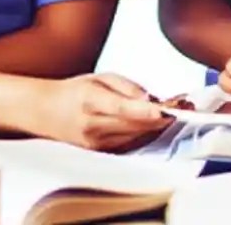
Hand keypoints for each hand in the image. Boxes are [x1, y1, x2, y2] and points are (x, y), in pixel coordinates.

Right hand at [33, 73, 172, 152]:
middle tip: (186, 105)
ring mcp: (95, 143)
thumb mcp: (100, 78)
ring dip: (157, 124)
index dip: (146, 111)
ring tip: (174, 110)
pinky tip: (154, 121)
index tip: (167, 110)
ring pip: (136, 135)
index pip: (122, 108)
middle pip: (135, 125)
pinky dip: (145, 132)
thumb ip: (128, 87)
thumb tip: (152, 100)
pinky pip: (130, 143)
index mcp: (90, 100)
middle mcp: (92, 125)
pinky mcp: (100, 152)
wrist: (45, 112)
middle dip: (162, 116)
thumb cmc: (76, 91)